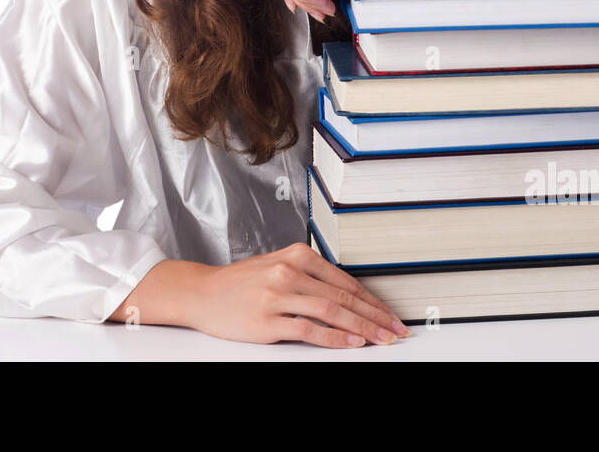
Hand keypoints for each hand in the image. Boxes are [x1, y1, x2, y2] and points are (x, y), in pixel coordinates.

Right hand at [182, 242, 411, 347]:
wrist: (202, 293)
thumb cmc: (241, 283)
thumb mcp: (278, 266)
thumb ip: (311, 277)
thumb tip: (350, 298)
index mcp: (296, 255)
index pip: (345, 280)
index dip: (372, 300)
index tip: (390, 315)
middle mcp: (289, 271)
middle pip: (343, 296)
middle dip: (375, 316)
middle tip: (396, 330)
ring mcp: (277, 295)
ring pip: (332, 311)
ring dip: (362, 328)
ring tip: (381, 340)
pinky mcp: (267, 320)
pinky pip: (308, 330)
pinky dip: (334, 338)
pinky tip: (351, 344)